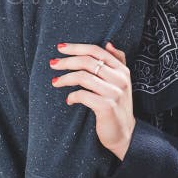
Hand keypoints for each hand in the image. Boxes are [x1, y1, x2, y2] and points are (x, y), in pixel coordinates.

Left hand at [50, 41, 135, 160]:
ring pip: (83, 77)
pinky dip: (72, 96)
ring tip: (55, 82)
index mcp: (122, 69)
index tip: (60, 48)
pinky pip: (83, 95)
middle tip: (52, 64)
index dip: (76, 47)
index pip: (96, 51)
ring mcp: (115, 93)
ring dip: (65, 78)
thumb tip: (109, 43)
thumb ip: (117, 62)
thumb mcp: (120, 82)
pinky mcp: (107, 107)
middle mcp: (120, 79)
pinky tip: (69, 100)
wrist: (124, 134)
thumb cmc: (117, 106)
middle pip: (87, 61)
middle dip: (67, 61)